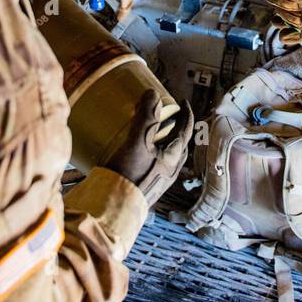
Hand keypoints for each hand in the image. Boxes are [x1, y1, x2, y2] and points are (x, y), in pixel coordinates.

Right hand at [103, 92, 192, 206]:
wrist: (115, 207)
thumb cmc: (130, 175)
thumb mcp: (138, 141)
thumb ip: (146, 116)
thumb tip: (153, 93)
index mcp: (175, 157)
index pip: (186, 130)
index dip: (186, 114)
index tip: (183, 102)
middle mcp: (171, 169)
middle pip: (178, 142)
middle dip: (173, 126)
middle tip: (163, 114)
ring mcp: (159, 179)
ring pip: (165, 154)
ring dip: (160, 139)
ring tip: (147, 129)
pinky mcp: (146, 185)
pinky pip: (153, 163)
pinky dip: (149, 150)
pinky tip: (134, 150)